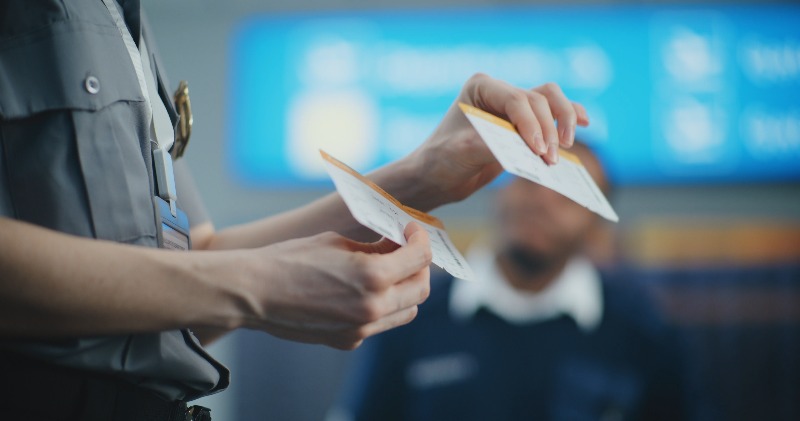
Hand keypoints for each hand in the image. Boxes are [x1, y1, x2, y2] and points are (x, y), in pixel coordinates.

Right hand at [241, 223, 431, 349]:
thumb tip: (396, 246)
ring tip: (388, 270)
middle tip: (405, 249)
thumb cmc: (291, 259)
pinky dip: (382, 305)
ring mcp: (362, 328)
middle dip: (419, 266)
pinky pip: (381, 323)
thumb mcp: (338, 243)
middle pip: (421, 289)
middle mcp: (374, 307)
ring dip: (405, 289)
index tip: (411, 230)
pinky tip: (362, 290)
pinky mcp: (349, 341)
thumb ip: (373, 248)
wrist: (254, 292)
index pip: (420, 258)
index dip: (421, 239)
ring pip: (407, 310)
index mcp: (373, 276)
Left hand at [400, 73, 589, 209]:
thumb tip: (518, 145)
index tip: (538, 150)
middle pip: (539, 99)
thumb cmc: (440, 162)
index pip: (517, 99)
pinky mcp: (523, 124)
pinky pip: (553, 113)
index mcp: (481, 87)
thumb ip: (486, 145)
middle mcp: (499, 91)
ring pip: (551, 100)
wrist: (436, 177)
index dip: (532, 124)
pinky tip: (586, 123)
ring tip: (566, 147)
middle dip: (550, 128)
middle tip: (550, 158)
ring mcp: (513, 106)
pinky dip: (569, 117)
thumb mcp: (458, 154)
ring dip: (564, 120)